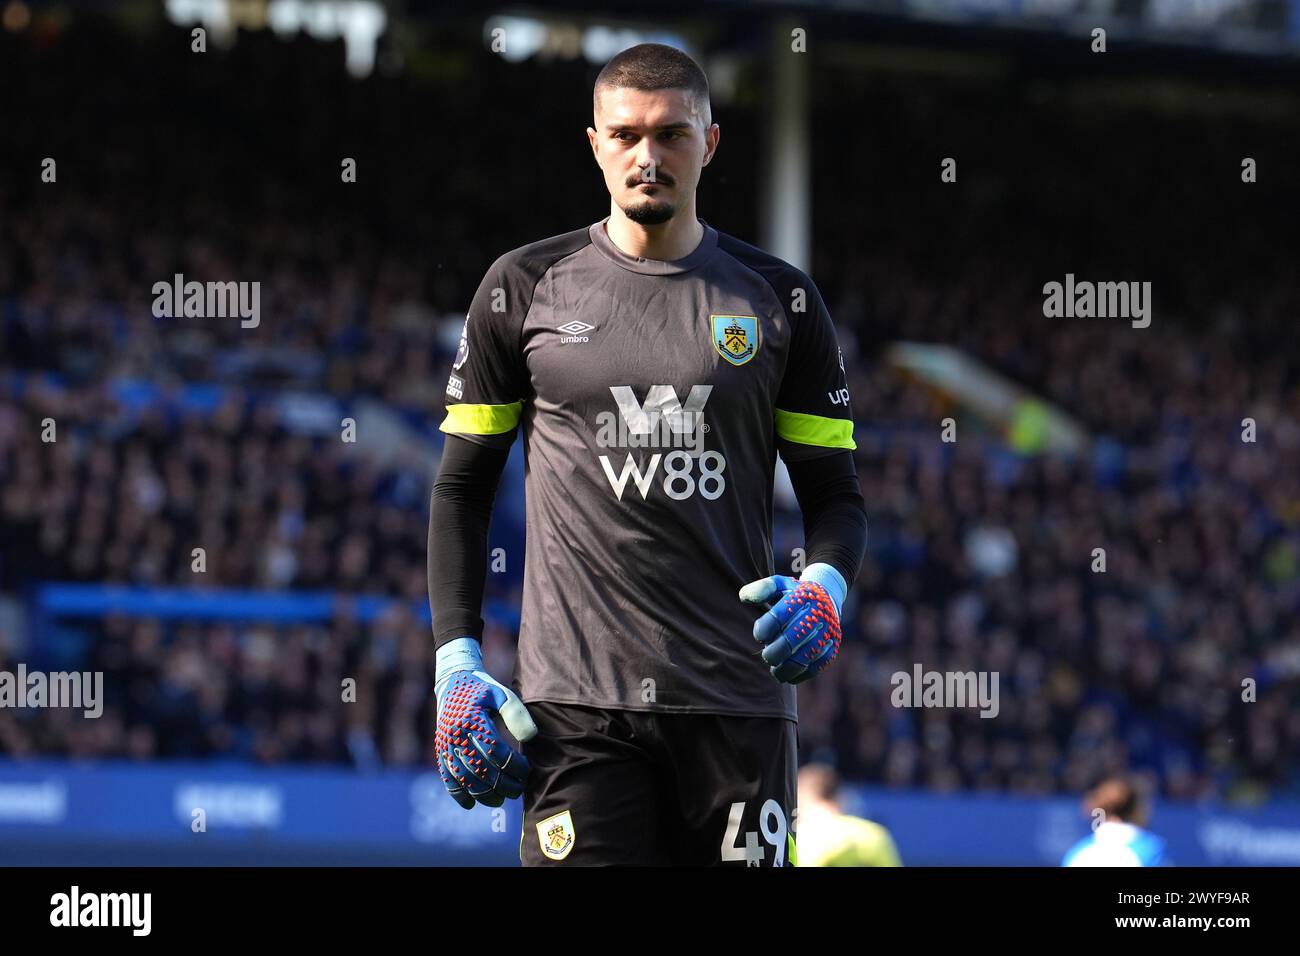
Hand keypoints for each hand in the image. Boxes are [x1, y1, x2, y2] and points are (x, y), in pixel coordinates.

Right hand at [434, 637, 537, 808]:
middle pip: (481, 769)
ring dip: (484, 794)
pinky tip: (471, 805)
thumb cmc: (484, 690)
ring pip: (464, 778)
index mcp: (472, 719)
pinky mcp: (441, 752)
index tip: (526, 770)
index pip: (495, 750)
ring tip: (501, 799)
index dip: (512, 765)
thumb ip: (517, 714)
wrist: (453, 682)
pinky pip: (448, 778)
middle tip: (519, 790)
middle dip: (502, 784)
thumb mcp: (503, 694)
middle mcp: (456, 734)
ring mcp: (446, 745)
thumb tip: (529, 738)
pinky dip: (458, 794)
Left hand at [739, 563, 846, 684]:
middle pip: (793, 638)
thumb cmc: (794, 595)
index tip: (759, 636)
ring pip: (807, 655)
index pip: (779, 616)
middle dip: (775, 652)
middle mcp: (818, 613)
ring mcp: (828, 630)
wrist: (827, 598)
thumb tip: (744, 597)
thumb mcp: (779, 585)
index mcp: (801, 596)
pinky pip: (819, 665)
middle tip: (767, 656)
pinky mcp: (833, 646)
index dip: (764, 629)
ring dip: (788, 668)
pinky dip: (802, 674)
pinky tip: (789, 675)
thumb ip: (761, 589)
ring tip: (776, 671)